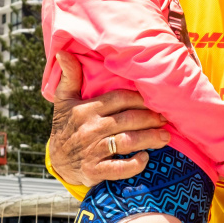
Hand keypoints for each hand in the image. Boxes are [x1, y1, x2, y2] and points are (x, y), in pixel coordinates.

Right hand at [49, 52, 170, 186]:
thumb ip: (70, 76)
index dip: (139, 98)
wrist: (57, 161)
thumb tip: (63, 52)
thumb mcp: (64, 100)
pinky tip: (145, 158)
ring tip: (165, 137)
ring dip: (149, 139)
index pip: (119, 99)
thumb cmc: (67, 125)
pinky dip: (133, 164)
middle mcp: (90, 129)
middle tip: (166, 117)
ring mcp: (92, 151)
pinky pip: (118, 168)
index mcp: (86, 109)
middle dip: (150, 118)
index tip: (155, 98)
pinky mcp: (94, 171)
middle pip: (127, 120)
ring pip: (127, 142)